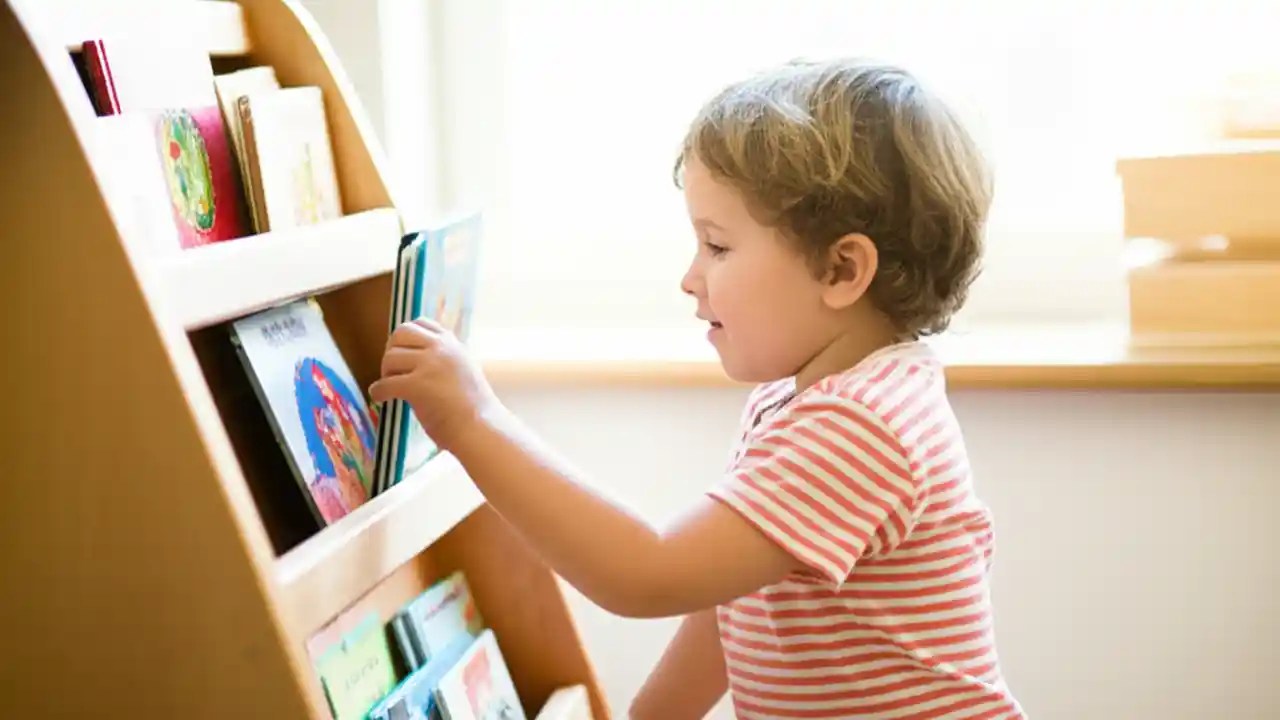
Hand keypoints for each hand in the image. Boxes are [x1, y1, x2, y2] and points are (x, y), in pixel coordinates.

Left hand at [368, 318, 500, 452]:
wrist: (481, 428)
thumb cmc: (475, 408)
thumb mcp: (464, 369)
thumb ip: (445, 359)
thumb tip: (417, 359)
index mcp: (453, 343)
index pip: (421, 323)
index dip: (405, 336)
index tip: (402, 351)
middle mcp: (441, 348)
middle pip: (401, 333)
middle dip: (392, 350)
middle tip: (392, 369)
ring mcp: (429, 365)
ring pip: (391, 357)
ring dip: (385, 372)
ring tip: (390, 387)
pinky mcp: (417, 385)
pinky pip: (386, 383)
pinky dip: (379, 391)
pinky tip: (381, 398)